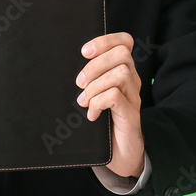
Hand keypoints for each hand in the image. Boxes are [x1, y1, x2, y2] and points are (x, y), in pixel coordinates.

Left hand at [76, 32, 144, 177]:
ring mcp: (133, 97)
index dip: (105, 40)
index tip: (84, 51)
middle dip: (95, 64)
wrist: (120, 155)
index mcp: (122, 71)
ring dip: (95, 85)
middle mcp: (132, 81)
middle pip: (122, 54)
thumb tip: (62, 67)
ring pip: (120, 73)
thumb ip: (87, 80)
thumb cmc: (103, 122)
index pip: (124, 42)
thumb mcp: (93, 95)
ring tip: (83, 101)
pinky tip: (91, 114)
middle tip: (79, 83)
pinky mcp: (131, 115)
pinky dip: (98, 102)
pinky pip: (115, 96)